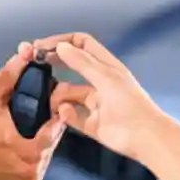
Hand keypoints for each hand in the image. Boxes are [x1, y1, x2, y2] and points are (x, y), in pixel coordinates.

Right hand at [0, 52, 65, 179]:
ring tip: (25, 123)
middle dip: (47, 121)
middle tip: (34, 108)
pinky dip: (31, 150)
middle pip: (54, 138)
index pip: (59, 125)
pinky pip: (36, 163)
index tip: (50, 98)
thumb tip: (28, 52)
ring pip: (46, 151)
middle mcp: (31, 170)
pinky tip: (19, 138)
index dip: (55, 107)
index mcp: (28, 150)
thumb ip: (12, 72)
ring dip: (40, 136)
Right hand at [24, 33, 167, 162]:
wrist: (145, 138)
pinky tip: (64, 113)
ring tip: (52, 98)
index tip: (41, 46)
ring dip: (58, 94)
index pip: (81, 44)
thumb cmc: (130, 104)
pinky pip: (71, 116)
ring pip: (68, 93)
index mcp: (105, 66)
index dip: (62, 41)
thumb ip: (82, 62)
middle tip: (33, 65)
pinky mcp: (91, 123)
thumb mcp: (105, 78)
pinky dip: (65, 114)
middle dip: (54, 64)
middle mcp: (99, 81)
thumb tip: (61, 46)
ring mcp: (95, 103)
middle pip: (71, 66)